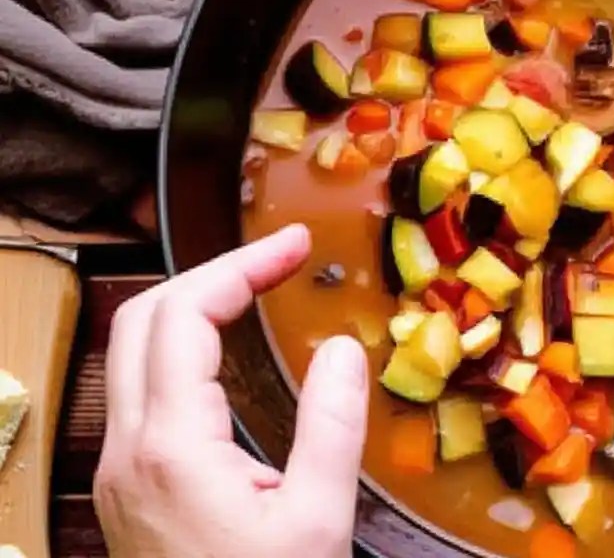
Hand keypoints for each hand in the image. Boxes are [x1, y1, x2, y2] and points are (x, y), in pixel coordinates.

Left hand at [93, 225, 368, 557]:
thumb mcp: (317, 519)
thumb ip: (331, 426)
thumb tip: (342, 350)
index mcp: (171, 446)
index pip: (185, 315)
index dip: (241, 265)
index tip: (296, 245)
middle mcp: (129, 450)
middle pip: (141, 318)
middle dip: (209, 274)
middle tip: (276, 260)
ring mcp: (121, 471)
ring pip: (133, 352)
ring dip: (192, 308)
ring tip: (258, 293)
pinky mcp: (131, 490)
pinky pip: (142, 391)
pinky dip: (184, 351)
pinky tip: (230, 359)